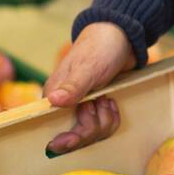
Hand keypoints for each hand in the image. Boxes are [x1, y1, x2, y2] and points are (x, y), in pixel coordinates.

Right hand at [42, 22, 135, 155]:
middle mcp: (65, 106)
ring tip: (108, 98)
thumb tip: (52, 101)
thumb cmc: (101, 48)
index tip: (75, 138)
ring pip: (93, 133)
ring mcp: (82, 108)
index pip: (57, 128)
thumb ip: (72, 86)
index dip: (68, 137)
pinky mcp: (97, 109)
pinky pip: (104, 127)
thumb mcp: (88, 67)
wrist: (121, 37)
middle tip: (102, 101)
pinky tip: (113, 103)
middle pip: (77, 136)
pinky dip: (111, 118)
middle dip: (93, 125)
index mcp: (54, 96)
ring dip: (105, 119)